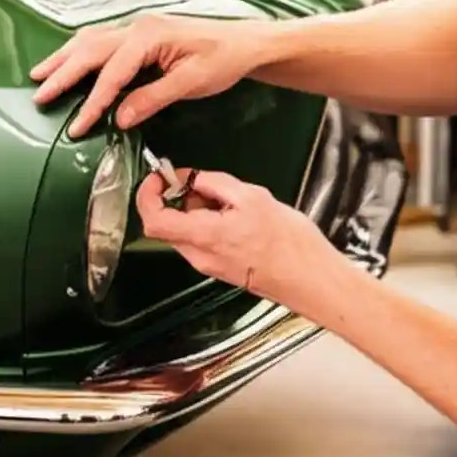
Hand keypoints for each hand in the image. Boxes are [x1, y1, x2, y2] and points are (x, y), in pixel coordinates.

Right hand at [30, 15, 267, 137]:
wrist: (245, 42)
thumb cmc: (223, 61)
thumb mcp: (191, 83)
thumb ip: (153, 98)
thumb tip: (120, 117)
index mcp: (148, 38)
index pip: (111, 73)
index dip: (92, 102)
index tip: (76, 126)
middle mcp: (136, 27)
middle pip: (90, 50)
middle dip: (62, 73)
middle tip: (39, 95)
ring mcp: (136, 27)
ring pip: (90, 41)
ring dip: (64, 58)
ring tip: (39, 75)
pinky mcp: (140, 33)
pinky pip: (101, 40)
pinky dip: (80, 52)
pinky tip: (69, 60)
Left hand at [135, 168, 338, 306]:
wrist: (310, 279)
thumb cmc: (289, 243)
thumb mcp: (252, 197)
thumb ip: (214, 184)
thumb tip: (190, 177)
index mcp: (205, 235)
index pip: (153, 220)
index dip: (147, 196)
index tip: (158, 179)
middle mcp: (200, 255)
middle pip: (166, 225)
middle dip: (175, 199)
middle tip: (198, 183)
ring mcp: (208, 265)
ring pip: (183, 233)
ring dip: (193, 212)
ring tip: (226, 201)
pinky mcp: (219, 269)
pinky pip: (199, 242)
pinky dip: (205, 224)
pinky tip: (233, 217)